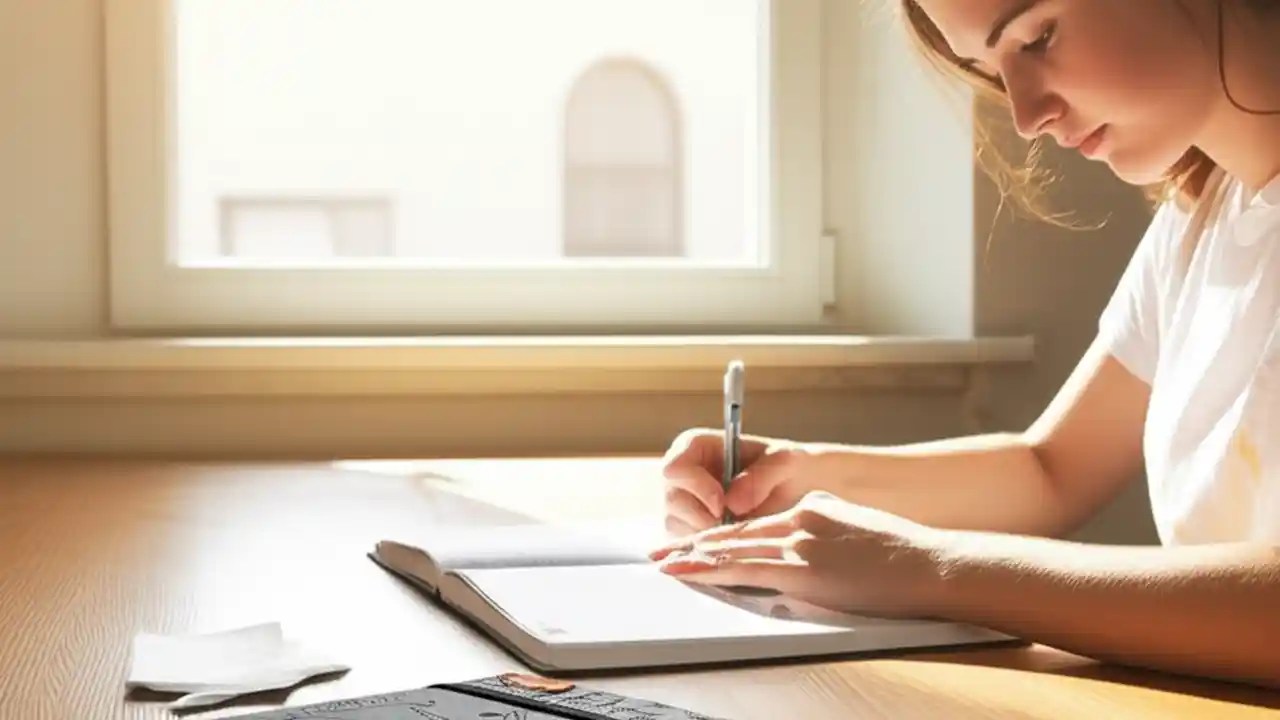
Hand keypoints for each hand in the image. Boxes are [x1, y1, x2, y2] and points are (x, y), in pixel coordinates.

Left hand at [649, 491, 948, 618]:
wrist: (929, 563)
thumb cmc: (903, 554)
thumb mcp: (858, 528)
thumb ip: (828, 531)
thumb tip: (816, 545)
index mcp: (812, 509)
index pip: (755, 524)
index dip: (720, 534)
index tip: (695, 542)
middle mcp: (798, 519)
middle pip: (735, 534)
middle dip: (695, 545)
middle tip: (662, 552)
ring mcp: (798, 544)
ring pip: (732, 550)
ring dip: (693, 559)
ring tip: (664, 564)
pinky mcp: (802, 569)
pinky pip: (746, 571)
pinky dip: (712, 571)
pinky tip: (691, 572)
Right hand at [661, 428, 836, 536]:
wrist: (798, 494)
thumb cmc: (788, 468)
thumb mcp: (785, 462)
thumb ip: (761, 475)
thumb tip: (732, 503)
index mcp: (696, 447)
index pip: (675, 466)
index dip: (695, 486)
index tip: (723, 504)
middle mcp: (682, 475)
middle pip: (672, 500)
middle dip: (703, 518)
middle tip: (736, 524)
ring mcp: (681, 506)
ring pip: (676, 526)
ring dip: (708, 535)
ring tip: (741, 531)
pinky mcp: (686, 532)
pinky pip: (685, 547)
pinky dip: (709, 550)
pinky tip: (734, 543)